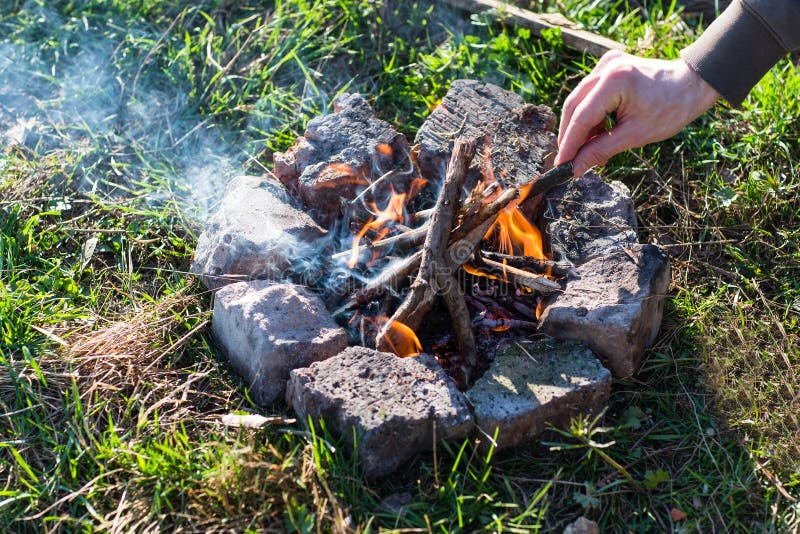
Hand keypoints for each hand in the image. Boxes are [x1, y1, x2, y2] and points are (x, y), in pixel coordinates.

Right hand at [555, 50, 719, 176]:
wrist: (693, 83)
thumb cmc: (672, 108)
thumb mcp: (635, 135)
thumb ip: (600, 150)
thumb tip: (575, 169)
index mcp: (615, 80)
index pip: (582, 117)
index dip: (569, 144)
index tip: (560, 165)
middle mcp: (606, 67)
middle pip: (574, 106)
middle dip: (569, 136)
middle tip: (567, 161)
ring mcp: (606, 64)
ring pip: (579, 101)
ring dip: (580, 128)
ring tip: (587, 152)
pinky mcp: (608, 67)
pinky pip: (589, 95)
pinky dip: (590, 116)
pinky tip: (597, 135)